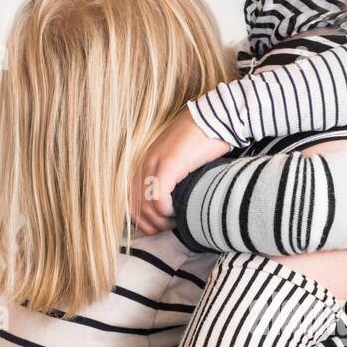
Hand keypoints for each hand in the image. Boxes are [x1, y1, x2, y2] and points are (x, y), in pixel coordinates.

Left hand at [132, 107, 229, 234]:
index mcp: (144, 165)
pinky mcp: (169, 163)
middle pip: (134, 207)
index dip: (143, 221)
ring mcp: (154, 163)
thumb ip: (172, 181)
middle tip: (169, 228)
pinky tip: (178, 211)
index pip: (129, 202)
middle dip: (151, 226)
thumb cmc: (204, 143)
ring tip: (176, 222)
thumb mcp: (182, 164)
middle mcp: (144, 164)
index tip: (162, 226)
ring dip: (160, 221)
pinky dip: (166, 210)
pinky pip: (158, 197)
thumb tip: (172, 205)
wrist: (216, 118)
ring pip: (144, 206)